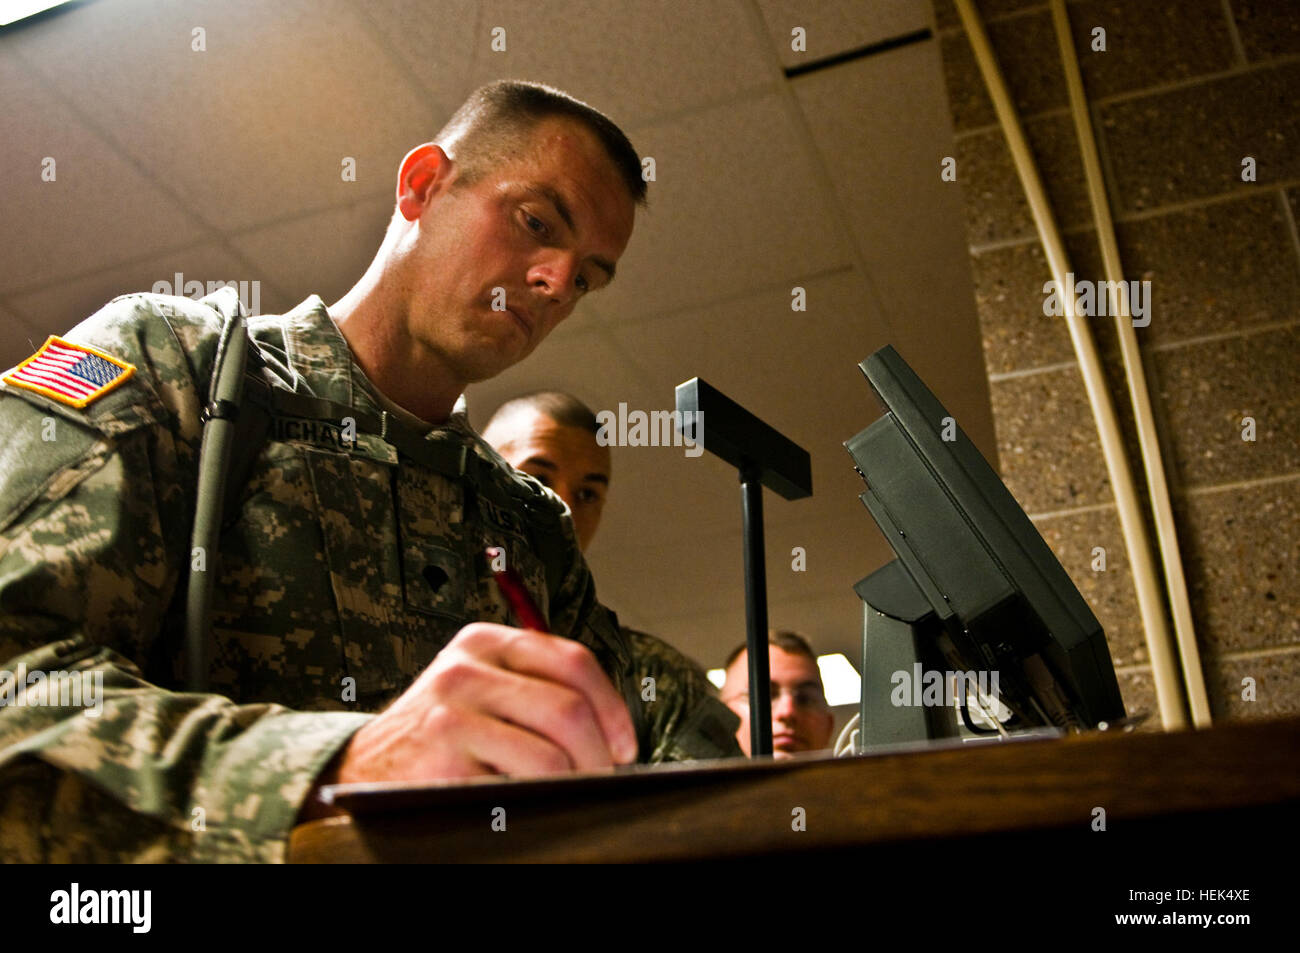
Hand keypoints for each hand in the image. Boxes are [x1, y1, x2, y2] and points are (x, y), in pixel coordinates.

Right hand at [298, 623, 636, 819]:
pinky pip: (519, 788)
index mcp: (483, 641)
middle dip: (598, 755)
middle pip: (568, 709)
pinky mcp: (443, 761)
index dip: (612, 707)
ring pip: (550, 755)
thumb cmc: (435, 736)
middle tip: (602, 779)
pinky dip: (538, 803)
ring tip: (569, 796)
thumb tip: (612, 730)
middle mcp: (465, 669)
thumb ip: (534, 690)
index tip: (624, 744)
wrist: (361, 772)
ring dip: (574, 785)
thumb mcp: (479, 690)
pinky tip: (530, 805)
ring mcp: (451, 714)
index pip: (573, 661)